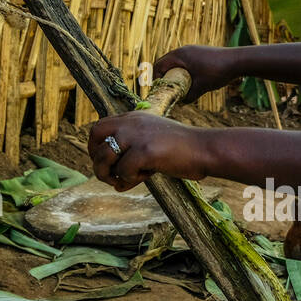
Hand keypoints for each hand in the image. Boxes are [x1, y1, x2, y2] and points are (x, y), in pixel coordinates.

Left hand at [88, 112, 210, 190]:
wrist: (205, 149)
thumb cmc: (183, 152)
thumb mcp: (153, 146)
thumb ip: (133, 157)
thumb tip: (116, 183)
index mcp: (134, 117)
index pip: (99, 127)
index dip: (95, 147)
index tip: (105, 163)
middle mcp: (132, 122)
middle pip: (95, 137)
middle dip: (96, 160)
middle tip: (109, 176)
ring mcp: (137, 135)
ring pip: (105, 157)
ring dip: (110, 174)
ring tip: (125, 181)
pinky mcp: (145, 150)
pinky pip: (123, 171)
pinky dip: (130, 180)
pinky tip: (146, 176)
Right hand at [153, 46, 236, 103]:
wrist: (238, 61)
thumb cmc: (217, 72)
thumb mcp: (200, 87)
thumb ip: (188, 96)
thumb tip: (181, 103)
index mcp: (179, 55)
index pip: (159, 65)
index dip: (155, 78)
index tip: (158, 90)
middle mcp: (184, 50)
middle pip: (166, 63)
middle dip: (164, 77)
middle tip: (166, 90)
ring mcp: (192, 51)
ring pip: (176, 63)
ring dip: (174, 74)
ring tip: (177, 87)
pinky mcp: (199, 54)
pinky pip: (185, 62)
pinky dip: (183, 71)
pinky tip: (190, 81)